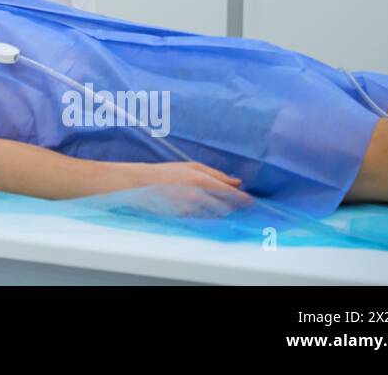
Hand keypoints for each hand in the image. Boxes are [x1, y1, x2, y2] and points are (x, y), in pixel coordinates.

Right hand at [108, 161, 253, 217]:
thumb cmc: (163, 173)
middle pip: (227, 208)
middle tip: (234, 204)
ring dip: (220, 212)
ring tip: (210, 204)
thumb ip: (215, 173)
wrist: (136, 185)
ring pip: (216, 216)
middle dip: (233, 207)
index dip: (244, 200)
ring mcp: (190, 210)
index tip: (251, 202)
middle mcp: (198, 196)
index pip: (232, 194)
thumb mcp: (189, 166)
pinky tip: (199, 210)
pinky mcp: (183, 219)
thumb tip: (237, 182)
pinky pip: (203, 220)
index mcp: (201, 179)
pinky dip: (206, 217)